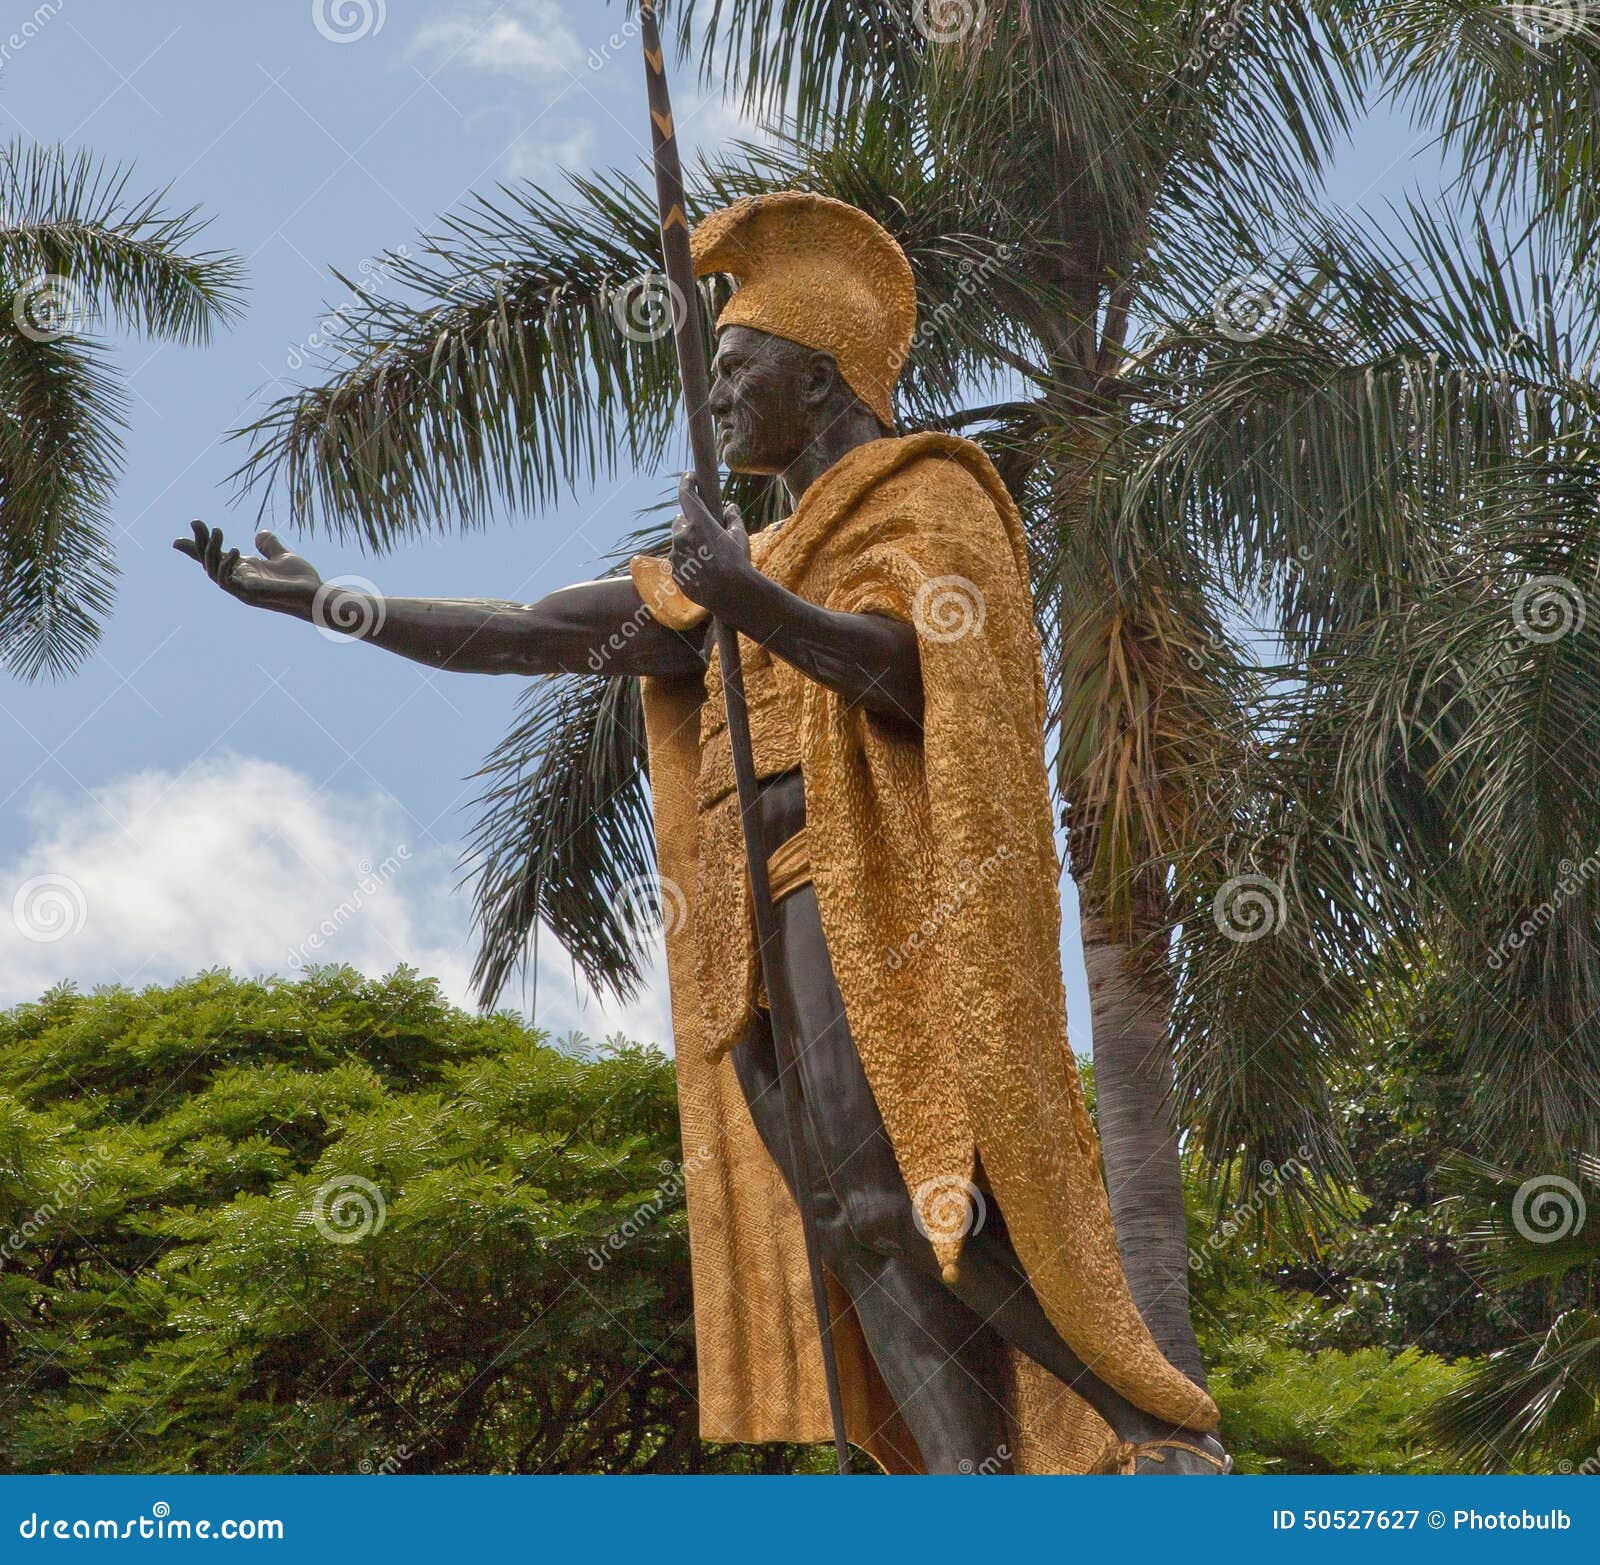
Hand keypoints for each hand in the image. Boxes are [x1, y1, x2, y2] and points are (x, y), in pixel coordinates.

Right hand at [173, 522, 321, 615]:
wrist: (315, 595)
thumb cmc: (300, 580)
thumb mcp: (282, 556)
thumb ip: (269, 546)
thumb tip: (259, 533)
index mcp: (244, 570)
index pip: (215, 557)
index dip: (198, 546)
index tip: (187, 529)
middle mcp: (239, 580)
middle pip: (208, 562)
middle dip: (199, 542)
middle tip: (197, 522)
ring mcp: (242, 589)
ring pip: (213, 571)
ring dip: (211, 550)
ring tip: (217, 531)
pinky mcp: (249, 594)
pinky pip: (227, 582)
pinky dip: (226, 566)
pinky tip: (234, 550)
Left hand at [670, 474, 751, 612]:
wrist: (731, 595)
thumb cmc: (738, 563)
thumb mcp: (740, 537)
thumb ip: (733, 518)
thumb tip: (730, 507)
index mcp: (698, 522)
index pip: (686, 495)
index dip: (687, 483)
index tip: (689, 477)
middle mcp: (682, 536)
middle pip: (679, 523)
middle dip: (687, 524)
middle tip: (702, 531)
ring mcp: (675, 556)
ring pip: (678, 545)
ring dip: (688, 546)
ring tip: (707, 558)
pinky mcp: (674, 572)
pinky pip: (678, 563)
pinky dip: (687, 563)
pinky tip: (703, 572)